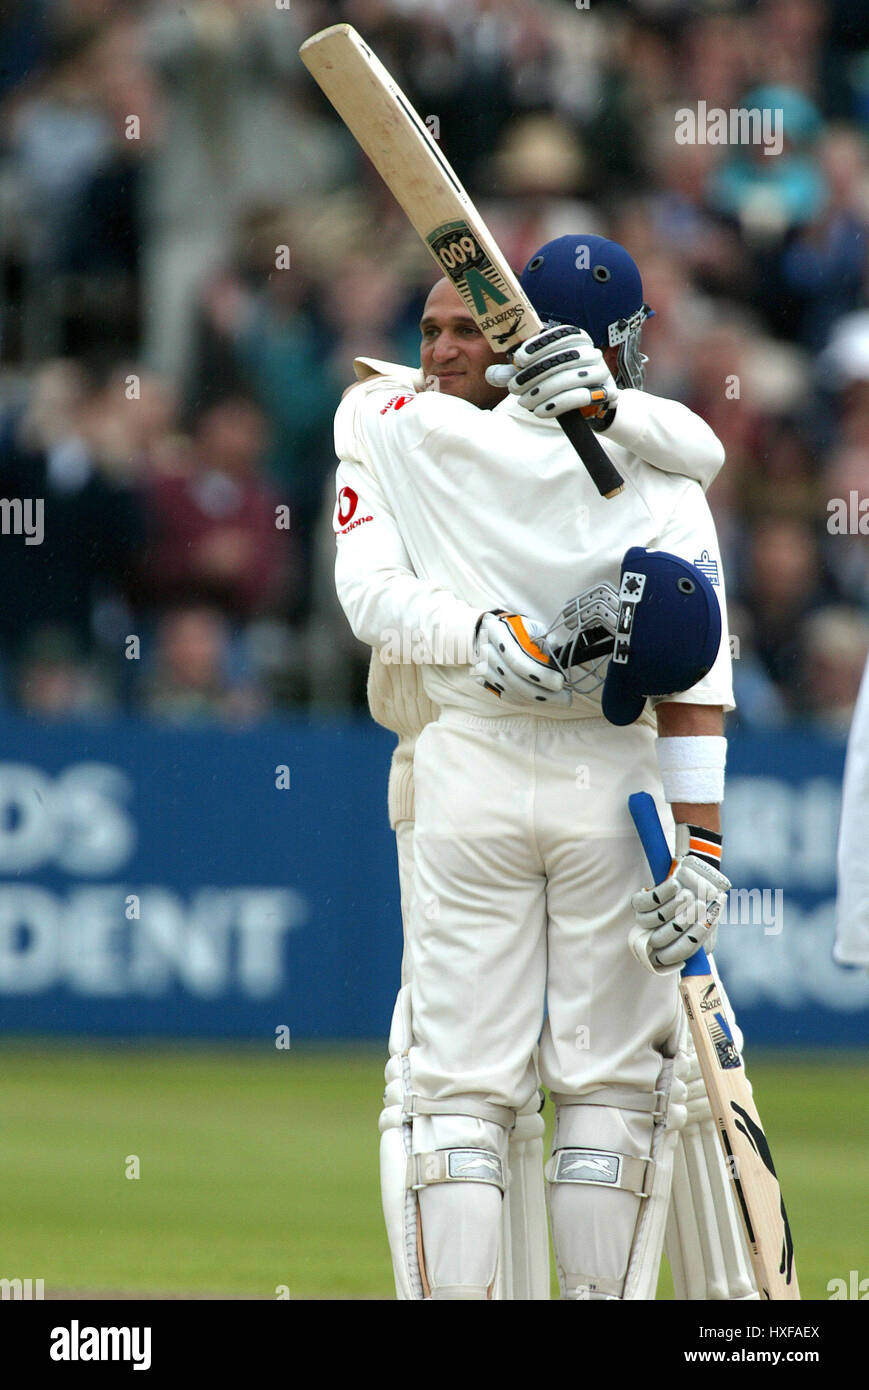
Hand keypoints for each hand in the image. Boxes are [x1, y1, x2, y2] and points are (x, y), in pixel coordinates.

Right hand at [473, 611, 570, 706]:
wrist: (489, 630)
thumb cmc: (516, 628)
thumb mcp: (532, 626)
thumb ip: (545, 638)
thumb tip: (555, 653)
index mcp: (497, 631)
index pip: (517, 660)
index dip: (539, 674)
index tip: (560, 682)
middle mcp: (485, 650)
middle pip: (513, 679)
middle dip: (541, 693)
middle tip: (565, 698)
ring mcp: (482, 667)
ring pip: (509, 691)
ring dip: (535, 699)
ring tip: (557, 699)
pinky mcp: (485, 679)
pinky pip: (505, 695)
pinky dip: (525, 700)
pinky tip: (541, 700)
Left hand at [485, 324, 617, 419]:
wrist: (588, 406)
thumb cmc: (558, 383)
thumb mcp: (534, 374)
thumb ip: (514, 373)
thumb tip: (491, 375)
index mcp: (576, 339)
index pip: (559, 335)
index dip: (538, 346)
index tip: (518, 360)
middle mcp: (591, 352)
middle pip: (563, 358)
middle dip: (534, 374)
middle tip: (514, 388)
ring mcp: (601, 372)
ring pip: (571, 378)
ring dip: (542, 391)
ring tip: (524, 402)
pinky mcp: (606, 392)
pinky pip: (580, 397)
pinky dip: (556, 405)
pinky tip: (540, 411)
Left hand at [629, 823, 729, 974]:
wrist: (696, 873)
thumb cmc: (705, 898)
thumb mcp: (711, 917)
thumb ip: (707, 933)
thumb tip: (705, 951)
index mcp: (676, 943)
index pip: (676, 953)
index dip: (691, 940)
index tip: (705, 925)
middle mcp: (658, 935)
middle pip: (661, 939)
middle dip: (682, 923)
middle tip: (699, 905)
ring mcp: (647, 919)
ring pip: (652, 921)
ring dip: (671, 907)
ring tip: (688, 893)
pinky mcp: (640, 902)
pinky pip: (645, 902)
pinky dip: (661, 894)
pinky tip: (674, 885)